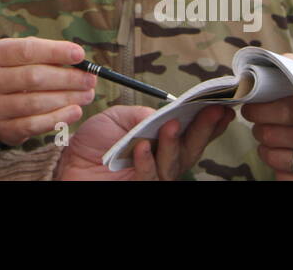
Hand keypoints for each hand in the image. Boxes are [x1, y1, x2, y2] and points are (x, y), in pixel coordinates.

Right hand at [0, 37, 95, 145]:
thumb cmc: (11, 74)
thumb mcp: (19, 58)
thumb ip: (44, 54)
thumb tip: (77, 59)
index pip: (27, 50)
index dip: (56, 51)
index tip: (80, 54)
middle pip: (34, 77)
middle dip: (67, 78)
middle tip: (90, 79)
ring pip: (35, 102)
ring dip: (67, 98)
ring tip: (87, 95)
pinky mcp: (1, 129)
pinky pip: (33, 125)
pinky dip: (58, 118)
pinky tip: (75, 111)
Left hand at [57, 104, 234, 180]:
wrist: (69, 163)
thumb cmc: (95, 142)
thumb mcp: (119, 118)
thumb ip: (143, 115)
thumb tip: (164, 114)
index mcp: (162, 143)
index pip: (190, 133)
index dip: (208, 122)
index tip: (222, 105)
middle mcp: (163, 161)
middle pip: (190, 148)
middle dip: (203, 128)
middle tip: (214, 110)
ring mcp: (153, 176)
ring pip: (172, 163)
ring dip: (173, 142)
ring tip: (171, 123)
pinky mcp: (138, 186)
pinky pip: (147, 176)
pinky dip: (146, 161)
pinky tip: (143, 147)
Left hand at [240, 53, 292, 180]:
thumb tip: (284, 57)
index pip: (287, 109)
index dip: (262, 110)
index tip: (249, 109)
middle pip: (277, 136)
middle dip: (260, 130)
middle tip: (258, 126)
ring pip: (279, 159)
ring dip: (266, 150)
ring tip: (268, 142)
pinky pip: (288, 180)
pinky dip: (279, 170)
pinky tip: (283, 159)